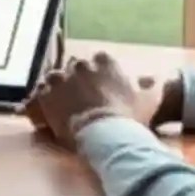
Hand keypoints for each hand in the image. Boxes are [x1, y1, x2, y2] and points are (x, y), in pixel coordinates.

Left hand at [20, 54, 177, 149]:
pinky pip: (38, 96)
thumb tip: (156, 79)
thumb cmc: (130, 117)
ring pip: (54, 79)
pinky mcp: (46, 94)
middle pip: (73, 68)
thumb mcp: (148, 99)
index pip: (97, 61)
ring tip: (60, 106)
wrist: (107, 134)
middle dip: (75, 81)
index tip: (99, 88)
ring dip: (56, 90)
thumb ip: (152, 85)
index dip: (97, 76)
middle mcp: (79, 64)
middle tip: (80, 100)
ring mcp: (60, 78)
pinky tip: (39, 113)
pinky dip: (38, 104)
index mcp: (103, 61)